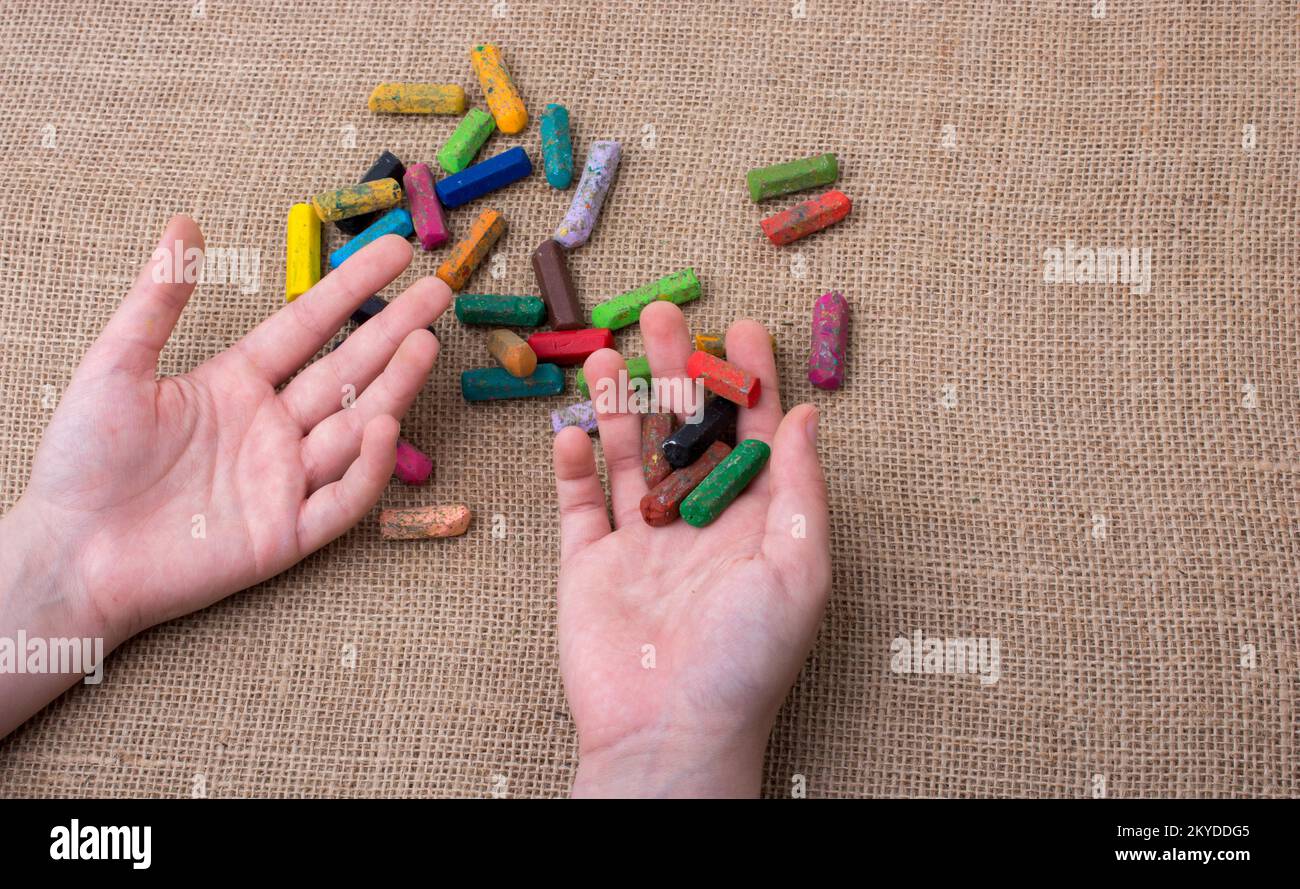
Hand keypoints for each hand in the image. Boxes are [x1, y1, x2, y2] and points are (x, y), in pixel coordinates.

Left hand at [0, 216, 448, 735]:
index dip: (351, 288)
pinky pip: (341, 501)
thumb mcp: (114, 366)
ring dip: (392, 387)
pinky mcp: (286, 534)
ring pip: (355, 428)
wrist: (68, 554)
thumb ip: (156, 299)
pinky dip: (366, 468)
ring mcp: (284, 480)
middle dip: (393, 330)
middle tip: (438, 290)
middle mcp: (271, 427)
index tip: (393, 250)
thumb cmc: (83, 461)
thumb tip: (184, 225)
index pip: (308, 326)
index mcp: (237, 384)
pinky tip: (381, 425)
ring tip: (426, 344)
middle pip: (347, 370)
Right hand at [552, 301, 830, 796]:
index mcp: (752, 522)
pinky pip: (578, 503)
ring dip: (618, 402)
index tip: (739, 327)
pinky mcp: (588, 564)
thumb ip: (798, 488)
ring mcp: (639, 542)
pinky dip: (574, 464)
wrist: (669, 734)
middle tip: (663, 315)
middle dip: (674, 371)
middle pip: (684, 429)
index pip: (751, 433)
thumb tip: (808, 415)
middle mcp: (695, 523)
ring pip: (628, 455)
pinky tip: (574, 431)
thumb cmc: (747, 659)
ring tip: (606, 352)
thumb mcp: (798, 568)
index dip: (747, 379)